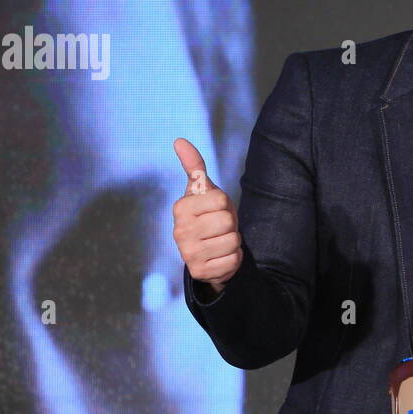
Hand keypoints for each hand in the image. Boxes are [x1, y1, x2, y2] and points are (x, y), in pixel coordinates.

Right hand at [172, 138, 241, 292]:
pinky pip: (232, 261)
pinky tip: (221, 257)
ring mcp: (188, 254)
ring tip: (220, 242)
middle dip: (230, 225)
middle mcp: (180, 231)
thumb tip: (179, 141)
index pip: (221, 199)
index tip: (215, 210)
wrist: (209, 253)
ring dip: (233, 242)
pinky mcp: (200, 272)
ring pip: (232, 241)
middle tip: (220, 229)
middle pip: (227, 221)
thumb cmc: (207, 216)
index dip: (225, 205)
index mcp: (181, 208)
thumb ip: (194, 167)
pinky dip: (233, 259)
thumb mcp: (203, 192)